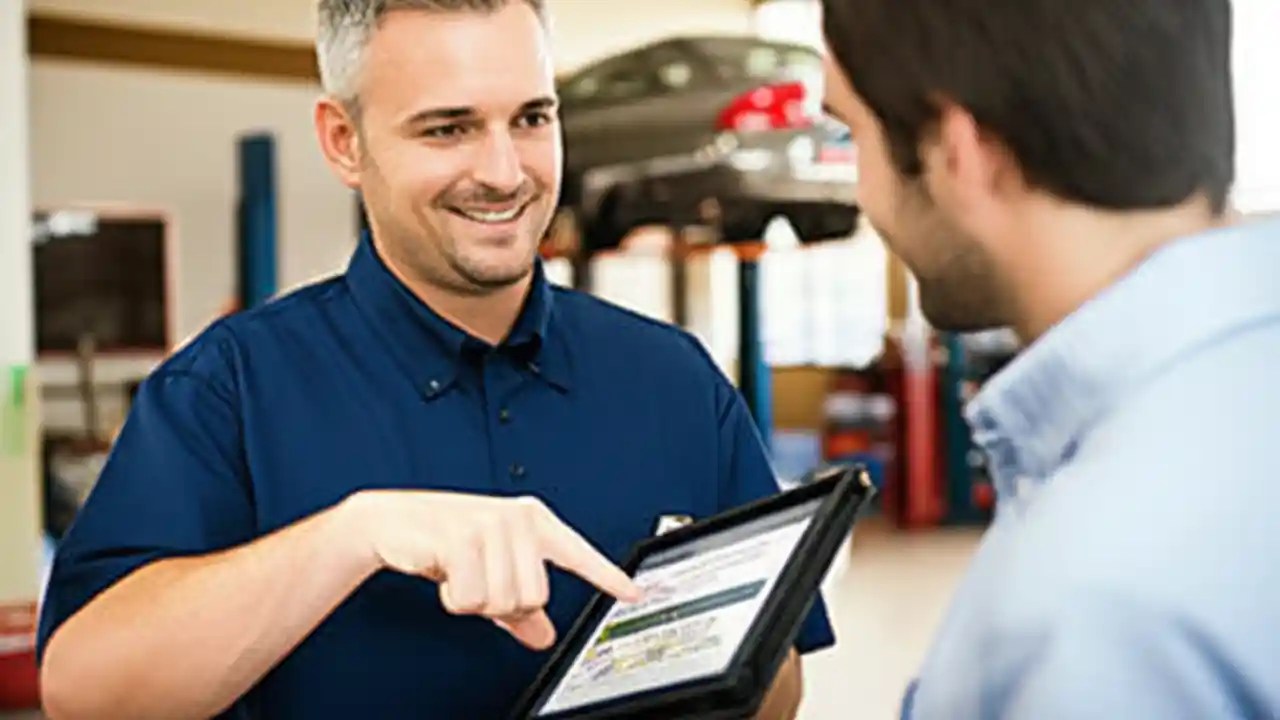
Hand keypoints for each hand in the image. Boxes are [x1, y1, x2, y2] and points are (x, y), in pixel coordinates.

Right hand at [344, 490, 641, 649]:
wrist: (391, 522)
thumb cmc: (444, 541)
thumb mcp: (488, 572)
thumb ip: (520, 607)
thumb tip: (543, 636)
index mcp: (532, 522)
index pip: (578, 553)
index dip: (607, 576)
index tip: (634, 592)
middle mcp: (518, 519)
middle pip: (534, 596)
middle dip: (501, 603)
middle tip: (477, 581)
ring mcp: (492, 525)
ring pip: (504, 600)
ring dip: (474, 601)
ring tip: (459, 574)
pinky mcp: (463, 537)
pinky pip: (472, 599)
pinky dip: (453, 598)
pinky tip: (444, 573)